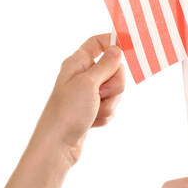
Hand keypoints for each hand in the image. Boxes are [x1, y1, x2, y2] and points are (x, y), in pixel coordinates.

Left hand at [33, 34, 125, 163]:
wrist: (57, 145)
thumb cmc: (67, 111)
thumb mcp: (88, 83)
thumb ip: (106, 65)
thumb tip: (117, 49)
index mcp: (77, 63)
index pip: (97, 42)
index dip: (113, 42)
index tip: (130, 48)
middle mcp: (83, 75)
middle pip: (114, 68)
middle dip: (115, 83)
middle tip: (100, 92)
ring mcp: (89, 93)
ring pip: (116, 89)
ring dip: (110, 102)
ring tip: (94, 110)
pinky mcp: (93, 108)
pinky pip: (112, 105)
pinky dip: (106, 113)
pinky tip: (93, 121)